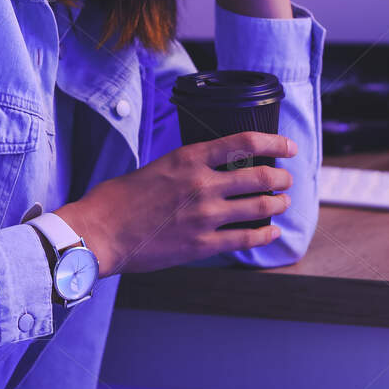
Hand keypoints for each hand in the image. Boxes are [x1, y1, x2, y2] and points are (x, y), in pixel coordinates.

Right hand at [55, 131, 295, 275]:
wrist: (100, 233)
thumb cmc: (119, 200)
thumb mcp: (157, 167)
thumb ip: (187, 168)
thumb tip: (212, 171)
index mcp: (189, 158)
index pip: (244, 143)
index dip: (274, 143)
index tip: (288, 147)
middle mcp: (202, 183)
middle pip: (260, 176)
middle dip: (281, 178)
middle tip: (286, 180)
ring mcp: (205, 215)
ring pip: (259, 207)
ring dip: (277, 204)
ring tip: (282, 204)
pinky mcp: (202, 244)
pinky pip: (246, 238)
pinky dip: (265, 234)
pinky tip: (271, 232)